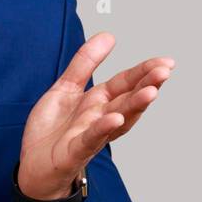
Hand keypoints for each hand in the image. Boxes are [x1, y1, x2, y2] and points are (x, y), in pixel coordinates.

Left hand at [16, 32, 173, 199]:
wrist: (34, 165)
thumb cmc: (53, 130)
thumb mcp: (66, 88)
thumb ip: (85, 63)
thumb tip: (108, 35)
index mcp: (99, 102)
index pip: (126, 83)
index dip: (144, 72)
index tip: (166, 62)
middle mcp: (100, 118)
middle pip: (128, 99)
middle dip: (147, 85)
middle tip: (165, 72)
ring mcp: (90, 135)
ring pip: (117, 118)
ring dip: (134, 105)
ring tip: (150, 92)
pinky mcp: (75, 151)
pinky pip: (91, 138)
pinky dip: (103, 129)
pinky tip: (115, 119)